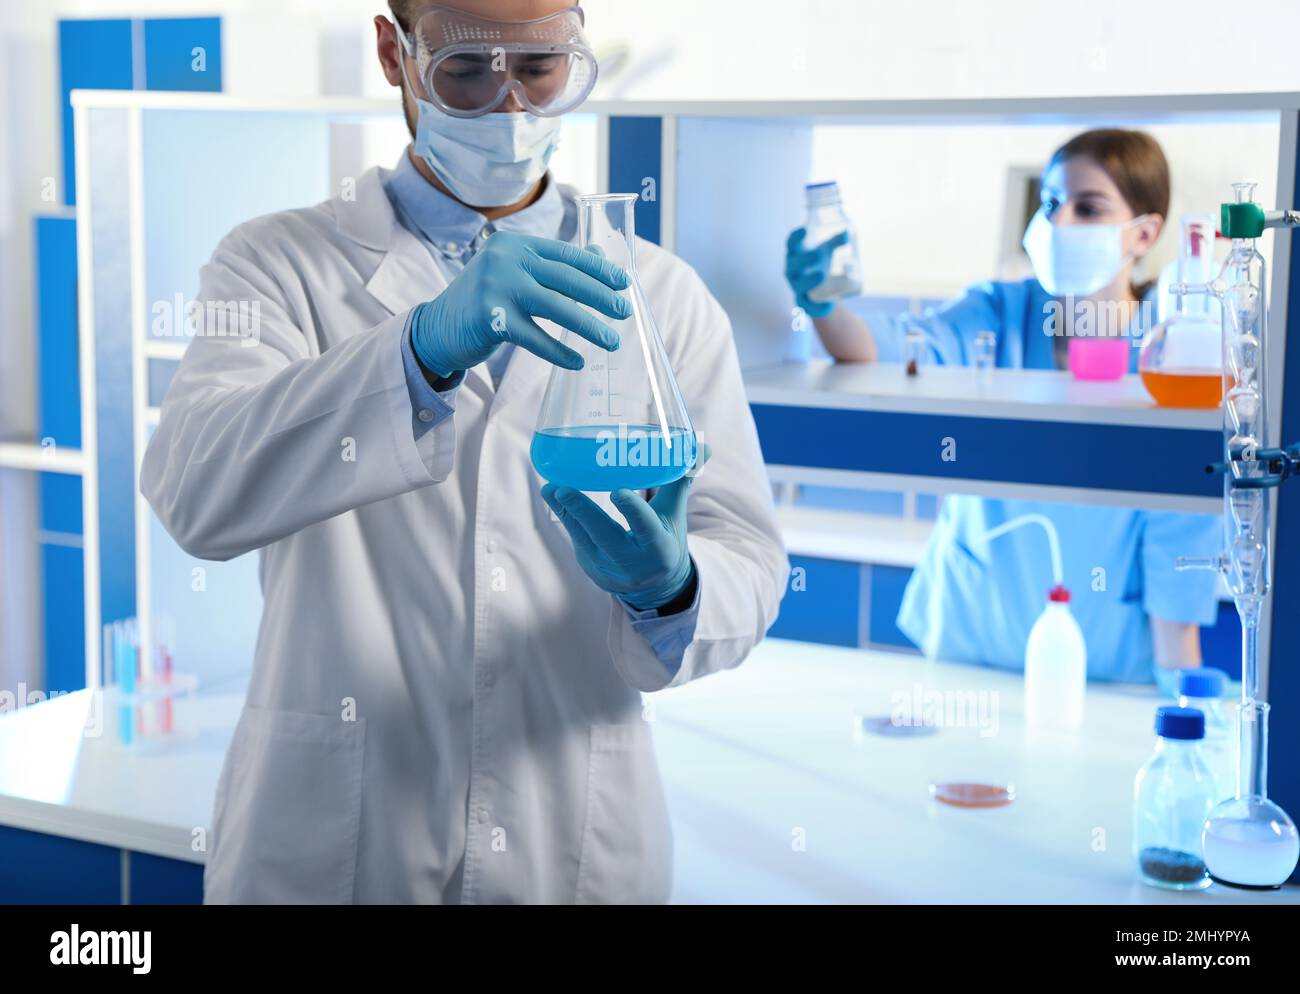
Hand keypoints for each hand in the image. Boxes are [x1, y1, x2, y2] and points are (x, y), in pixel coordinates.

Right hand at [410, 231, 629, 376]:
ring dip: (589, 326)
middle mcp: (504, 259)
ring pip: (556, 307)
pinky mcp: (490, 318)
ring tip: (612, 341)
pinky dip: (559, 352)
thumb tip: (600, 256)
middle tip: (624, 312)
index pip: (565, 253)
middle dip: (600, 297)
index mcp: (515, 243)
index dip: (598, 269)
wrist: (438, 328)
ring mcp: (496, 287)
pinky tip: (577, 361)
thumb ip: (552, 265)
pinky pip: (535, 338)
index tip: (624, 283)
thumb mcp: (516, 274)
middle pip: (565, 278)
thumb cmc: (485, 301)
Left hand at [541, 444, 711, 611]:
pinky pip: (576, 539)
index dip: (633, 512)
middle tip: (563, 488)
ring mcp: (608, 569)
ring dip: (566, 512)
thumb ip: (681, 480)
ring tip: (551, 487)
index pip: (647, 530)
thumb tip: (702, 446)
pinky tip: (553, 496)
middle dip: (583, 513)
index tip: (618, 492)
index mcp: (659, 550)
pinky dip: (565, 517)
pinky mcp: (589, 567)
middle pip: (605, 536)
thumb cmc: (665, 539)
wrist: (653, 585)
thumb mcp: (675, 515)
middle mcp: (633, 564)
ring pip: (584, 538)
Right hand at [785, 227, 848, 317]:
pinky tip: (826, 306)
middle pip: (793, 264)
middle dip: (803, 260)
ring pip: (798, 284)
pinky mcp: (802, 300)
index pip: (791, 244)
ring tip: (822, 275)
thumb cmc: (820, 262)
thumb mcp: (827, 250)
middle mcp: (792, 270)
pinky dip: (814, 306)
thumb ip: (837, 240)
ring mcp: (796, 286)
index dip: (796, 237)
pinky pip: (805, 304)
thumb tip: (847, 233)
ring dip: (808, 280)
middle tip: (818, 255)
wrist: (819, 288)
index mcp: (796, 254)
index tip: (805, 230)